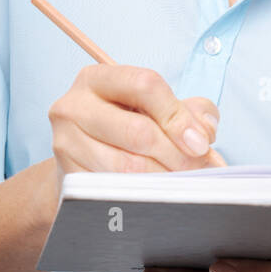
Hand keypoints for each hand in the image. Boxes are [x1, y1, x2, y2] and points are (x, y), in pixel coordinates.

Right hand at [49, 64, 224, 189]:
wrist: (85, 159)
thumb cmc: (128, 125)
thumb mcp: (157, 107)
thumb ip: (190, 110)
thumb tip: (205, 133)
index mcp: (98, 78)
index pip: (144, 85)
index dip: (178, 115)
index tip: (200, 142)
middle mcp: (74, 106)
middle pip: (137, 130)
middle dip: (176, 154)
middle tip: (200, 167)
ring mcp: (66, 142)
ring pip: (126, 165)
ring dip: (164, 178)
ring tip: (185, 182)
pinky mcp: (68, 175)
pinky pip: (113, 189)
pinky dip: (143, 193)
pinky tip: (159, 193)